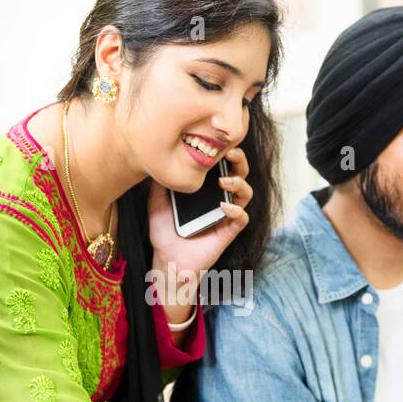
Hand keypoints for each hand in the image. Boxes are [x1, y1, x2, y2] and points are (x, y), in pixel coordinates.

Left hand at [147, 146, 253, 286]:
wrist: (167, 259)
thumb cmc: (164, 232)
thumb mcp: (157, 201)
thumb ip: (160, 181)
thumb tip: (158, 158)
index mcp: (206, 188)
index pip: (222, 165)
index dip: (224, 151)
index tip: (216, 142)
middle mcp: (220, 198)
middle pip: (240, 173)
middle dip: (239, 160)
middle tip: (230, 153)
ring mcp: (226, 214)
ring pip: (246, 193)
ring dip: (239, 183)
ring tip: (224, 181)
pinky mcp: (228, 231)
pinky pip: (241, 218)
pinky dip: (237, 211)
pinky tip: (225, 207)